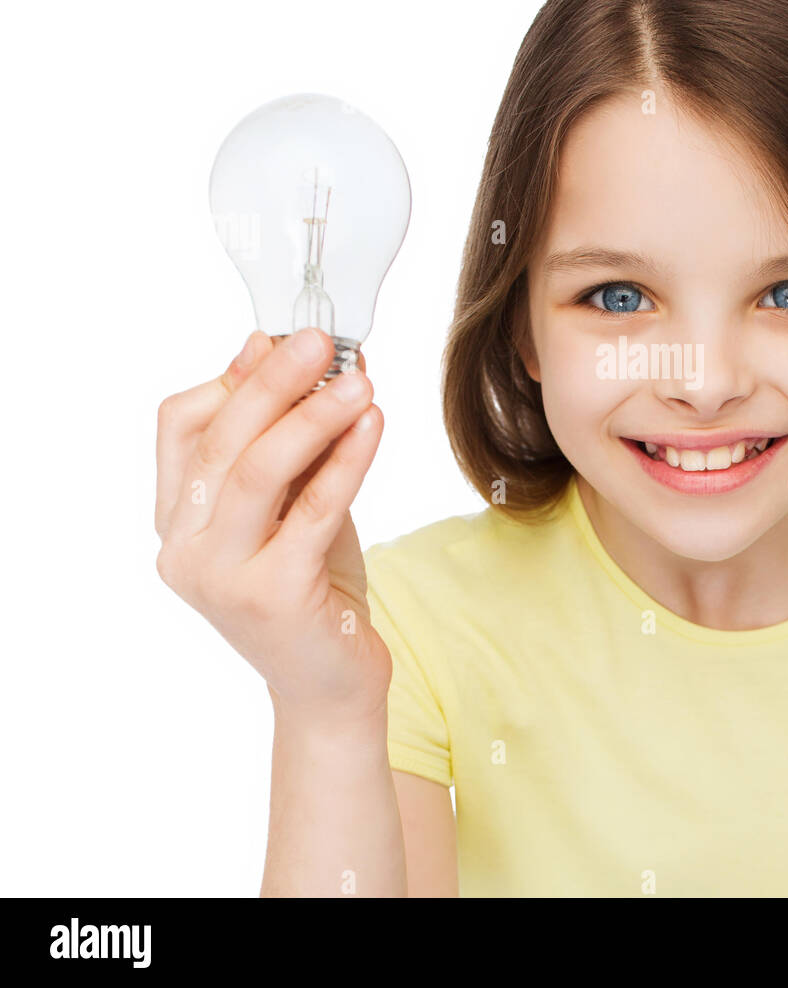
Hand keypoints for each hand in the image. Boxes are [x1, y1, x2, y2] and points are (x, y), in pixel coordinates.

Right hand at [154, 329, 391, 729]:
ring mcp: (221, 576)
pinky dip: (347, 459)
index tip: (281, 341)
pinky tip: (373, 424)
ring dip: (313, 414)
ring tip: (358, 378)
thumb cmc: (311, 586)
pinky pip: (313, 510)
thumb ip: (283, 442)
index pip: (179, 425)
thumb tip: (279, 354)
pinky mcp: (272, 596)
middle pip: (223, 440)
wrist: (329, 685)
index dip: (232, 377)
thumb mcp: (290, 504)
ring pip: (259, 470)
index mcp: (175, 520)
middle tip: (323, 340)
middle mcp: (183, 548)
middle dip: (275, 381)